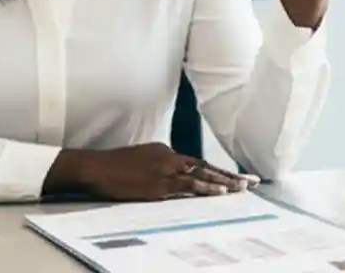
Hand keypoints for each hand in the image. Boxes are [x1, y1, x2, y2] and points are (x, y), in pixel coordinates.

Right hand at [44, 143, 254, 201]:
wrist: (93, 167)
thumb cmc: (111, 168)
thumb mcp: (138, 162)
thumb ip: (156, 168)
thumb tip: (169, 178)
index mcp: (164, 151)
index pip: (196, 162)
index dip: (216, 170)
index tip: (234, 177)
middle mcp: (168, 157)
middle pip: (205, 165)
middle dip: (229, 174)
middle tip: (251, 181)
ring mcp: (165, 169)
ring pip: (202, 174)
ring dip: (224, 182)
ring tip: (243, 188)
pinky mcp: (159, 183)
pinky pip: (188, 185)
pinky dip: (206, 188)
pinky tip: (221, 192)